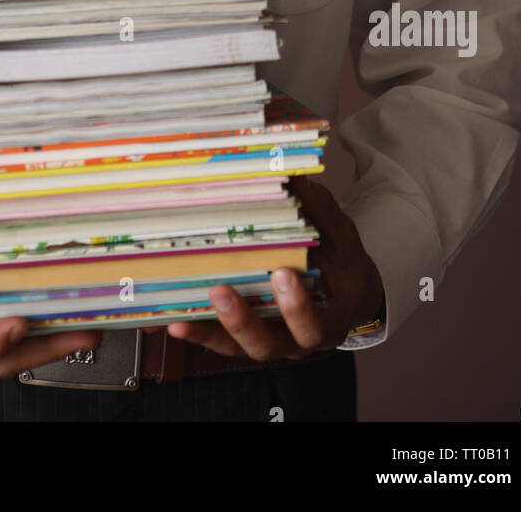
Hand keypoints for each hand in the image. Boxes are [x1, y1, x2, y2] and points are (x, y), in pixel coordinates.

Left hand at [159, 177, 383, 361]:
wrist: (347, 296)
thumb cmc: (342, 266)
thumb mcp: (342, 239)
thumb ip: (321, 212)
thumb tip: (293, 174)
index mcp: (327, 321)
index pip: (314, 325)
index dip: (297, 307)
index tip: (281, 273)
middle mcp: (295, 340)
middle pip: (268, 345)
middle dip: (243, 320)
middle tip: (222, 290)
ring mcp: (268, 340)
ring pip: (238, 347)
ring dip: (210, 329)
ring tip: (183, 315)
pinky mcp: (244, 337)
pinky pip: (219, 340)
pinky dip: (197, 331)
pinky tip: (173, 321)